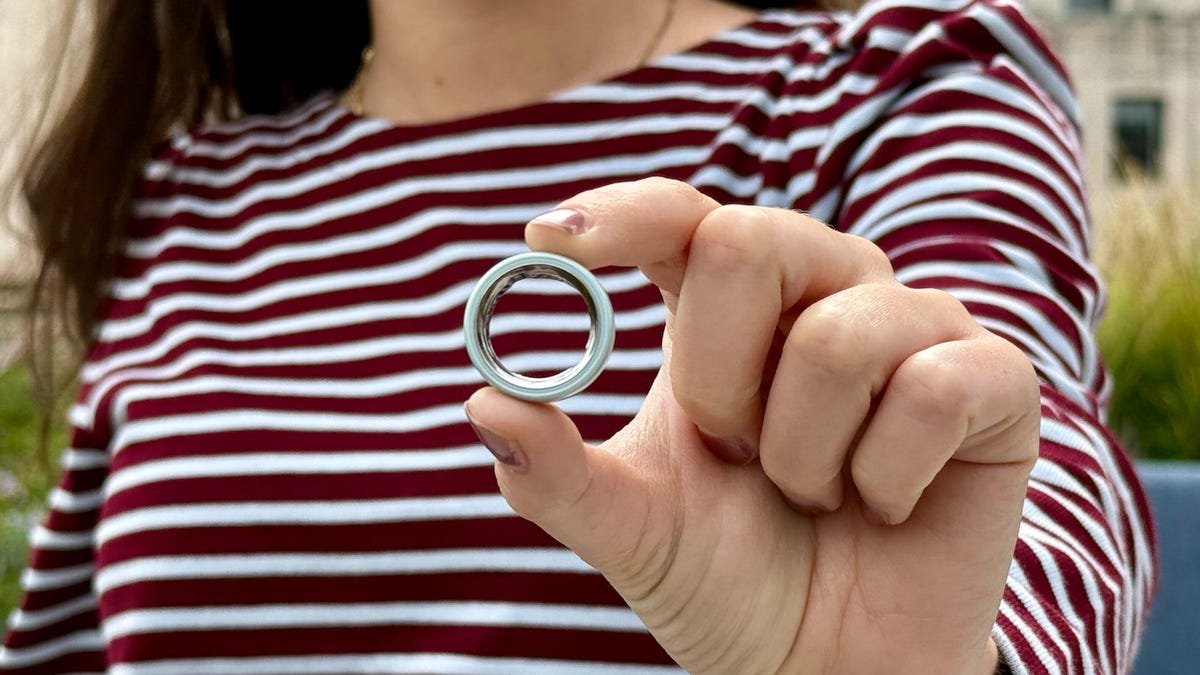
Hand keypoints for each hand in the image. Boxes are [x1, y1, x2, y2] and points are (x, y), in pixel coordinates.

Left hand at [464, 178, 1037, 673]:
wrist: (827, 669)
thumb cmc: (729, 581)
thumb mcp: (633, 529)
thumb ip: (558, 472)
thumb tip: (481, 403)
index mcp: (726, 309)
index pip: (679, 217)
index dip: (620, 214)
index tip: (550, 239)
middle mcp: (820, 290)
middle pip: (748, 242)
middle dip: (718, 379)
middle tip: (738, 453)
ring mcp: (911, 325)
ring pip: (839, 335)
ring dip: (803, 453)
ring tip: (815, 493)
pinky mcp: (992, 381)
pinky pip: (932, 388)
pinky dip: (885, 477)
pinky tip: (885, 505)